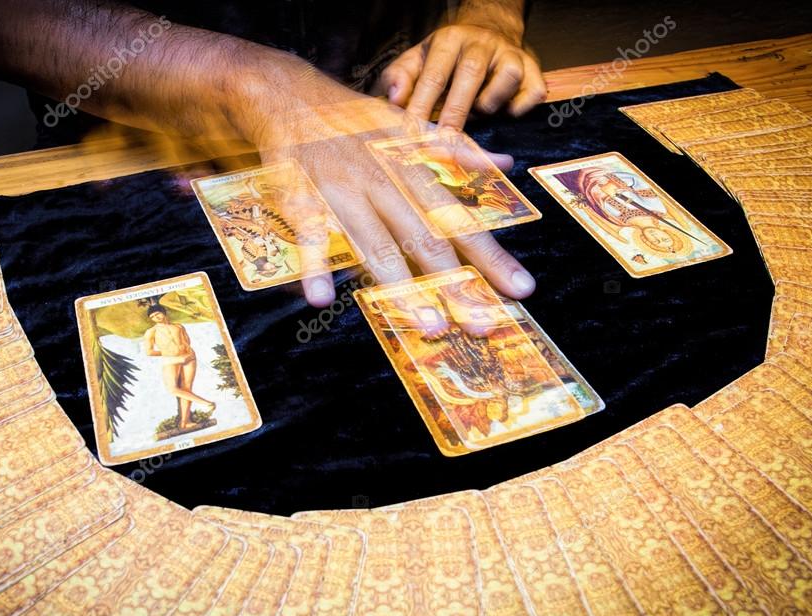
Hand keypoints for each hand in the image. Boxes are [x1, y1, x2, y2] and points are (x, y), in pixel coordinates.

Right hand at [244, 70, 535, 307]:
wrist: (289, 94)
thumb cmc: (353, 119)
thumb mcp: (409, 126)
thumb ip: (456, 150)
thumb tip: (505, 162)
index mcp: (412, 169)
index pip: (459, 219)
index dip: (491, 256)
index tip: (521, 289)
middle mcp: (383, 182)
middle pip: (425, 238)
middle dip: (455, 283)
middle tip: (481, 324)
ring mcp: (342, 191)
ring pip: (375, 242)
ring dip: (401, 285)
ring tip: (427, 323)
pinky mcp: (302, 198)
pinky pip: (307, 235)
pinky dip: (312, 265)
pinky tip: (319, 298)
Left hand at [375, 22, 545, 127]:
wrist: (486, 33)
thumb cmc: (445, 57)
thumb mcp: (417, 60)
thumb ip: (400, 77)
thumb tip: (395, 98)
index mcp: (450, 39)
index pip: (435, 74)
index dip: (422, 105)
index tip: (411, 131)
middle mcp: (482, 43)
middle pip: (471, 73)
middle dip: (456, 112)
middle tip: (443, 140)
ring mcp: (510, 55)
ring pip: (508, 76)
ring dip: (491, 103)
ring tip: (479, 112)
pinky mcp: (533, 70)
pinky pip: (532, 93)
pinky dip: (518, 108)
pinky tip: (503, 112)